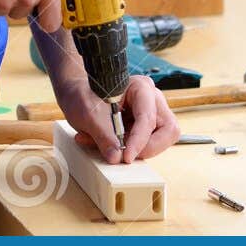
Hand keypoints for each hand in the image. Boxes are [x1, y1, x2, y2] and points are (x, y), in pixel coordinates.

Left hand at [56, 75, 179, 164]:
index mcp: (141, 88)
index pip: (148, 117)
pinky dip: (132, 150)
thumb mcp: (88, 114)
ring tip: (113, 148)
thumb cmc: (83, 96)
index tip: (126, 157)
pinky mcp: (146, 128)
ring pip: (161, 141)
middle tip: (126, 156)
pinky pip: (149, 145)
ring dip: (140, 150)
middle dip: (148, 147)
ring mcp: (152, 114)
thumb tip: (116, 157)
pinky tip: (113, 147)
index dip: (139, 140)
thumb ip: (103, 135)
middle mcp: (152, 100)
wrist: (77, 97)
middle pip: (168, 130)